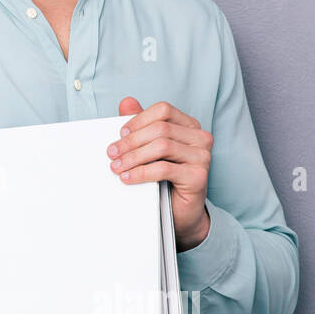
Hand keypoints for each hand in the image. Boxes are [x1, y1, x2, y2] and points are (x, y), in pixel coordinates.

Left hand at [108, 97, 211, 250]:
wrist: (180, 211)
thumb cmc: (165, 178)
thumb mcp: (149, 148)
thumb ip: (140, 125)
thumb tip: (126, 102)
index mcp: (189, 125)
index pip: (163, 111)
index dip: (138, 120)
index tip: (120, 134)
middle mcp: (200, 137)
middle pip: (160, 129)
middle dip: (131, 141)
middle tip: (112, 153)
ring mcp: (202, 156)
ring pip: (162, 146)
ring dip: (133, 157)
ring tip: (117, 167)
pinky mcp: (198, 176)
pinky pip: (164, 169)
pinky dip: (141, 172)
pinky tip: (128, 178)